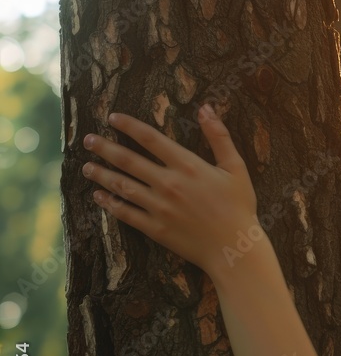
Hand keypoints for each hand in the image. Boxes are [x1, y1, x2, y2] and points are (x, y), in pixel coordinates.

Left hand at [81, 105, 258, 276]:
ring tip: (86, 166)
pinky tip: (99, 197)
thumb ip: (219, 136)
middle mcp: (168, 183)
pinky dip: (110, 204)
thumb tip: (206, 107)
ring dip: (101, 174)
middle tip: (88, 140)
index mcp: (187, 166)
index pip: (150, 139)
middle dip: (104, 148)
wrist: (234, 248)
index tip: (112, 118)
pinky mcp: (155, 228)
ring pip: (121, 186)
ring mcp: (158, 207)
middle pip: (128, 160)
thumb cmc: (239, 207)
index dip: (129, 126)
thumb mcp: (236, 168)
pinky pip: (125, 213)